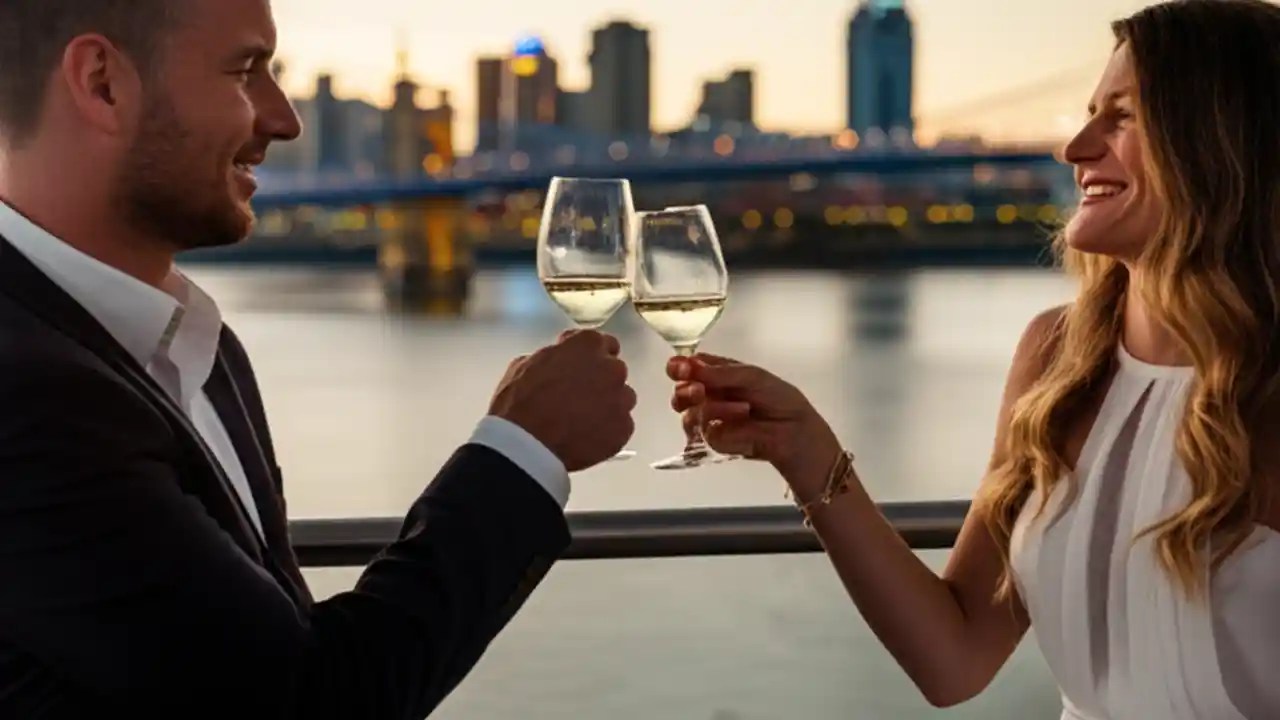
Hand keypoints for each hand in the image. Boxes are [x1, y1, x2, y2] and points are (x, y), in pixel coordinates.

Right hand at [490, 330, 636, 471]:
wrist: (527, 445)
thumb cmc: (521, 405)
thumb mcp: (524, 366)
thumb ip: (551, 359)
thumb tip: (553, 365)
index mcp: (587, 345)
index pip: (602, 343)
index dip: (590, 358)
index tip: (582, 367)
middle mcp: (611, 368)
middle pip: (613, 372)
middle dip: (599, 382)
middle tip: (577, 398)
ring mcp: (621, 399)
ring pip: (621, 400)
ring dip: (607, 407)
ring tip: (581, 422)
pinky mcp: (624, 428)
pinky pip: (620, 427)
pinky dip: (607, 432)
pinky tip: (586, 438)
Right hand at [667, 354, 840, 492]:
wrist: (794, 431)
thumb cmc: (778, 399)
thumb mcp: (752, 376)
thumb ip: (720, 372)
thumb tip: (690, 367)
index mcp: (717, 375)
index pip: (689, 367)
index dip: (679, 366)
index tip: (679, 367)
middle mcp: (709, 396)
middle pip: (680, 392)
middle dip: (685, 390)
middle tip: (698, 390)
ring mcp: (709, 420)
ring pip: (688, 413)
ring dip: (713, 408)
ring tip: (742, 408)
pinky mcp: (713, 442)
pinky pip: (703, 431)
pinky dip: (723, 424)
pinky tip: (742, 421)